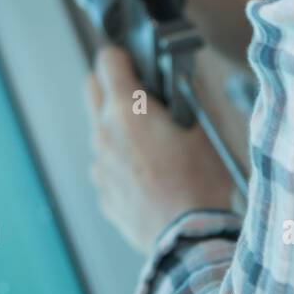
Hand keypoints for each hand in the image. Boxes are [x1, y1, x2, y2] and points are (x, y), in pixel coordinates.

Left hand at [84, 43, 235, 256]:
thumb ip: (184, 92)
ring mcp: (99, 165)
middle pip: (91, 88)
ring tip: (151, 142)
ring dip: (118, 127)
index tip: (135, 62)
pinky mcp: (103, 192)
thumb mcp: (202, 126)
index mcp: (126, 110)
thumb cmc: (200, 180)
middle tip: (140, 95)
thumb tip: (177, 74)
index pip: (107, 60)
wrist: (189, 238)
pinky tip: (148, 173)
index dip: (123, 56)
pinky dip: (120, 160)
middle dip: (111, 85)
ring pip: (100, 130)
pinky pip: (106, 164)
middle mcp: (103, 133)